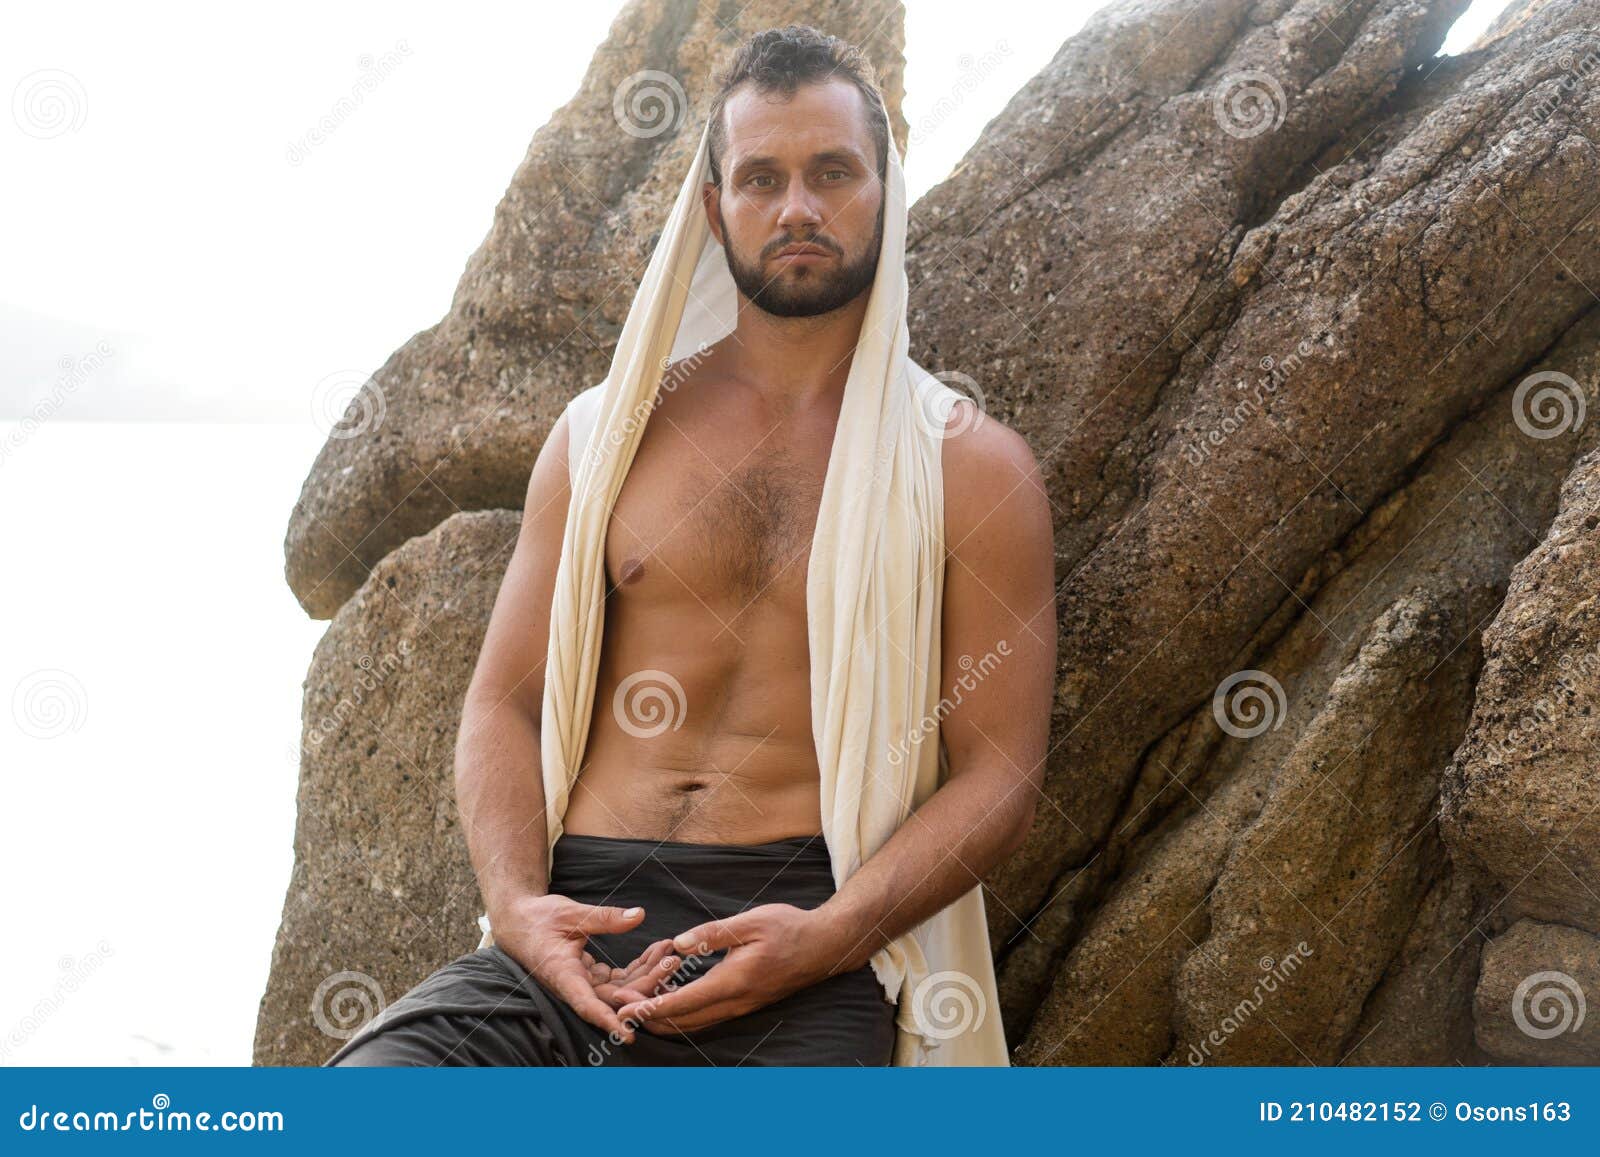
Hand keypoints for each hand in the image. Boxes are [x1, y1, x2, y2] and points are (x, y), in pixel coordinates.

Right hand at [490, 893, 668, 1042]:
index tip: (629, 1034)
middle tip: (673, 962)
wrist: (520, 921)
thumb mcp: (572, 913)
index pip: (587, 1004)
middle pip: (614, 996)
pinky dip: (638, 968)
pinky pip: (619, 979)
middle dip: (646, 983)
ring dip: (646, 974)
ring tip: (670, 954)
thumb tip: (638, 916)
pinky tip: (657, 952)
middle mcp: (574, 985)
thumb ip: (605, 918)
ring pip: (620, 989)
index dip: (608, 1020)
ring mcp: (583, 983)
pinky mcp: (590, 977)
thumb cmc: (539, 918)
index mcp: (562, 974)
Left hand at [614, 904, 848, 1035]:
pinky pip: (707, 1016)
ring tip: (638, 1003)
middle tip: (620, 1007)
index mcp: (732, 981)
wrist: (823, 946)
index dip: (651, 1007)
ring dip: (665, 1017)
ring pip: (695, 1023)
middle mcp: (735, 1001)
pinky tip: (671, 996)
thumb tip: (678, 944)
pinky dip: (684, 1012)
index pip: (683, 1003)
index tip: (624, 1007)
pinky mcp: (744, 1003)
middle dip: (649, 1017)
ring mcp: (741, 1006)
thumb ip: (712, 933)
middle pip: (683, 1022)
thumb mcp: (749, 922)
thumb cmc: (788, 928)